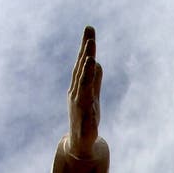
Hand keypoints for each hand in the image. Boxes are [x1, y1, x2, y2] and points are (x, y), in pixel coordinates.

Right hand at [67, 26, 102, 157]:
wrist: (80, 143)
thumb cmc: (86, 120)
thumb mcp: (93, 97)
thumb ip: (95, 81)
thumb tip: (98, 64)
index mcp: (79, 86)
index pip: (82, 63)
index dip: (86, 46)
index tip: (90, 29)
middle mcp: (76, 90)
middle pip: (81, 66)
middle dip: (86, 48)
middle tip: (89, 29)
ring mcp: (78, 101)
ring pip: (83, 79)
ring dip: (87, 64)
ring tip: (91, 51)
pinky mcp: (83, 112)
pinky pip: (86, 94)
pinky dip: (89, 82)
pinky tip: (92, 70)